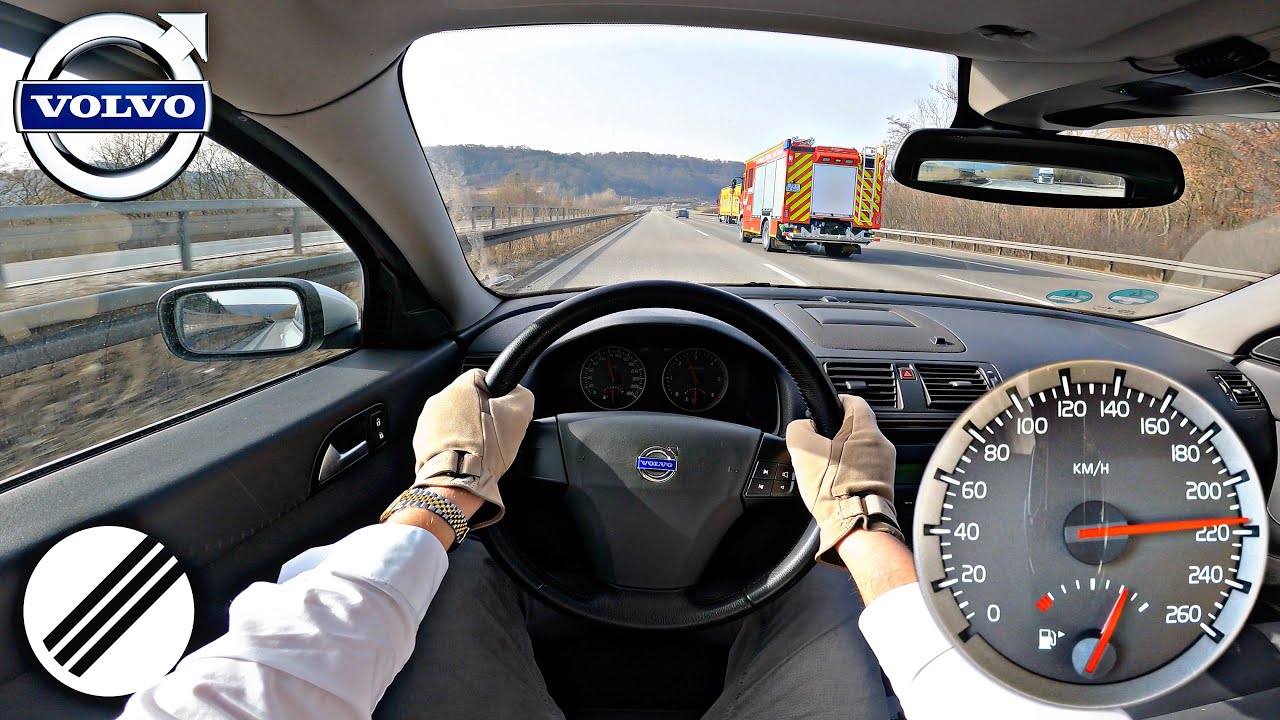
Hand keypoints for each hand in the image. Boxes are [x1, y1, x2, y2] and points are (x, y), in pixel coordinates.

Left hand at [408, 368, 534, 528]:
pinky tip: (464, 455)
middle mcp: (439, 399)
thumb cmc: (486, 449)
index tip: (500, 412)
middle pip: (465, 398)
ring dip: (464, 428)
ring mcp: (426, 421)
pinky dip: (452, 443)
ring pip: (452, 417)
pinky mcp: (421, 441)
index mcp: (461, 387)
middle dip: (478, 412)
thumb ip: (521, 394)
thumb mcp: (519, 414)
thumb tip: (517, 391)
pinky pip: (441, 436)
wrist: (458, 481)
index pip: (481, 377)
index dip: (495, 394)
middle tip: (491, 432)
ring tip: (477, 447)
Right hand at [785, 394, 900, 565]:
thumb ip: (800, 428)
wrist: (855, 524)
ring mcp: (887, 465)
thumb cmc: (833, 489)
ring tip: (827, 467)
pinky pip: (866, 467)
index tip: (826, 407)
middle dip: (837, 433)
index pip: (854, 401)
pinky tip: (837, 482)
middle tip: (820, 443)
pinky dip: (852, 470)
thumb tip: (803, 426)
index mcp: (866, 430)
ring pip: (861, 449)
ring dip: (845, 453)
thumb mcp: (803, 451)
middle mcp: (882, 445)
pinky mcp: (886, 483)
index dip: (837, 401)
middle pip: (857, 427)